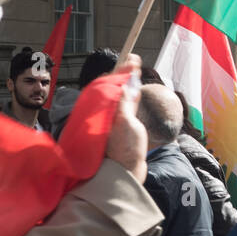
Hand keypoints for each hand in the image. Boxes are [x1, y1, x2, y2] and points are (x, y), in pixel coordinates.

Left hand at [104, 55, 147, 183]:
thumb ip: (126, 102)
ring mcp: (109, 124)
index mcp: (103, 112)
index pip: (109, 84)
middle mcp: (103, 116)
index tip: (133, 58)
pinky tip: (131, 95)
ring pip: (115, 98)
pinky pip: (119, 108)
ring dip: (124, 85)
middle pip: (111, 89)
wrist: (123, 176)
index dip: (122, 70)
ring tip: (133, 74)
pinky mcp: (116, 131)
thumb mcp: (127, 124)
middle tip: (134, 62)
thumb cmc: (124, 151)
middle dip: (122, 75)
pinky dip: (126, 98)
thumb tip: (128, 82)